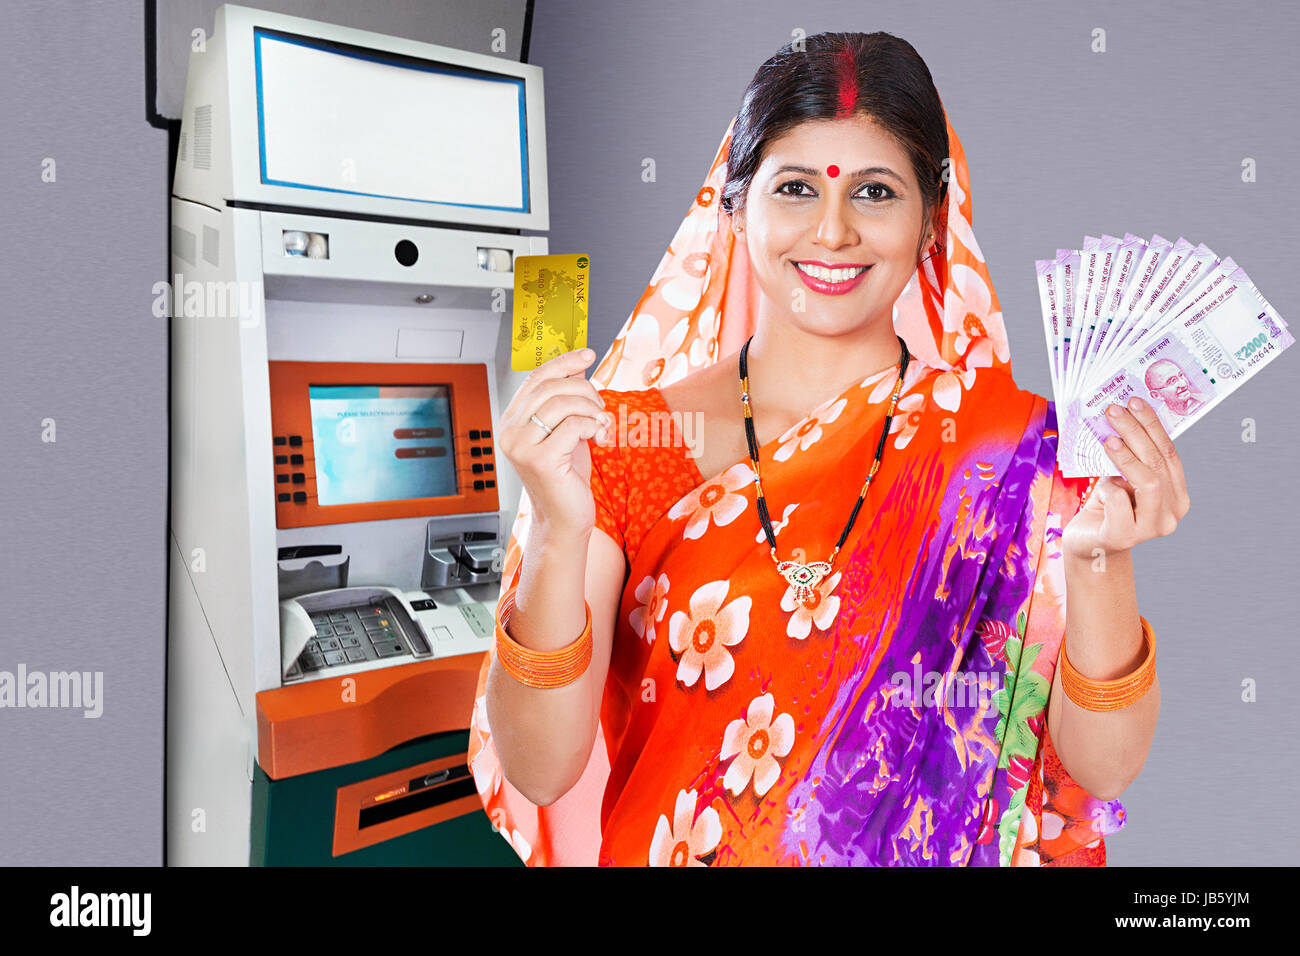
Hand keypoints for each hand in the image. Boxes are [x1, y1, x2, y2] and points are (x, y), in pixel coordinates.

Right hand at [495, 348, 614, 536]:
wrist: (565, 518)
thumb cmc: (566, 476)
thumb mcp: (565, 431)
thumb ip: (565, 402)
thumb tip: (578, 368)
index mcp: (512, 421)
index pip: (535, 378)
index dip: (563, 362)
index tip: (588, 354)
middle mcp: (510, 432)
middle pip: (552, 387)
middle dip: (585, 391)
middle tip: (600, 408)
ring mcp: (521, 446)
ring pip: (563, 403)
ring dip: (592, 410)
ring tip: (601, 426)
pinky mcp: (540, 460)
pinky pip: (574, 425)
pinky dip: (593, 427)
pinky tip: (599, 439)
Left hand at [1062, 396, 1190, 561]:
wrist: (1089, 544)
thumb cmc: (1106, 506)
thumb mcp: (1120, 478)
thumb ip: (1129, 457)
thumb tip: (1121, 418)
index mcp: (1177, 495)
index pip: (1169, 453)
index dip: (1153, 425)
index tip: (1134, 401)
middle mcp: (1172, 513)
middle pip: (1158, 463)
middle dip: (1136, 432)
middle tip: (1114, 411)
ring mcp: (1152, 529)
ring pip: (1148, 482)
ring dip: (1126, 456)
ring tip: (1107, 439)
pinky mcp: (1125, 537)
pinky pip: (1119, 503)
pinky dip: (1106, 489)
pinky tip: (1099, 490)